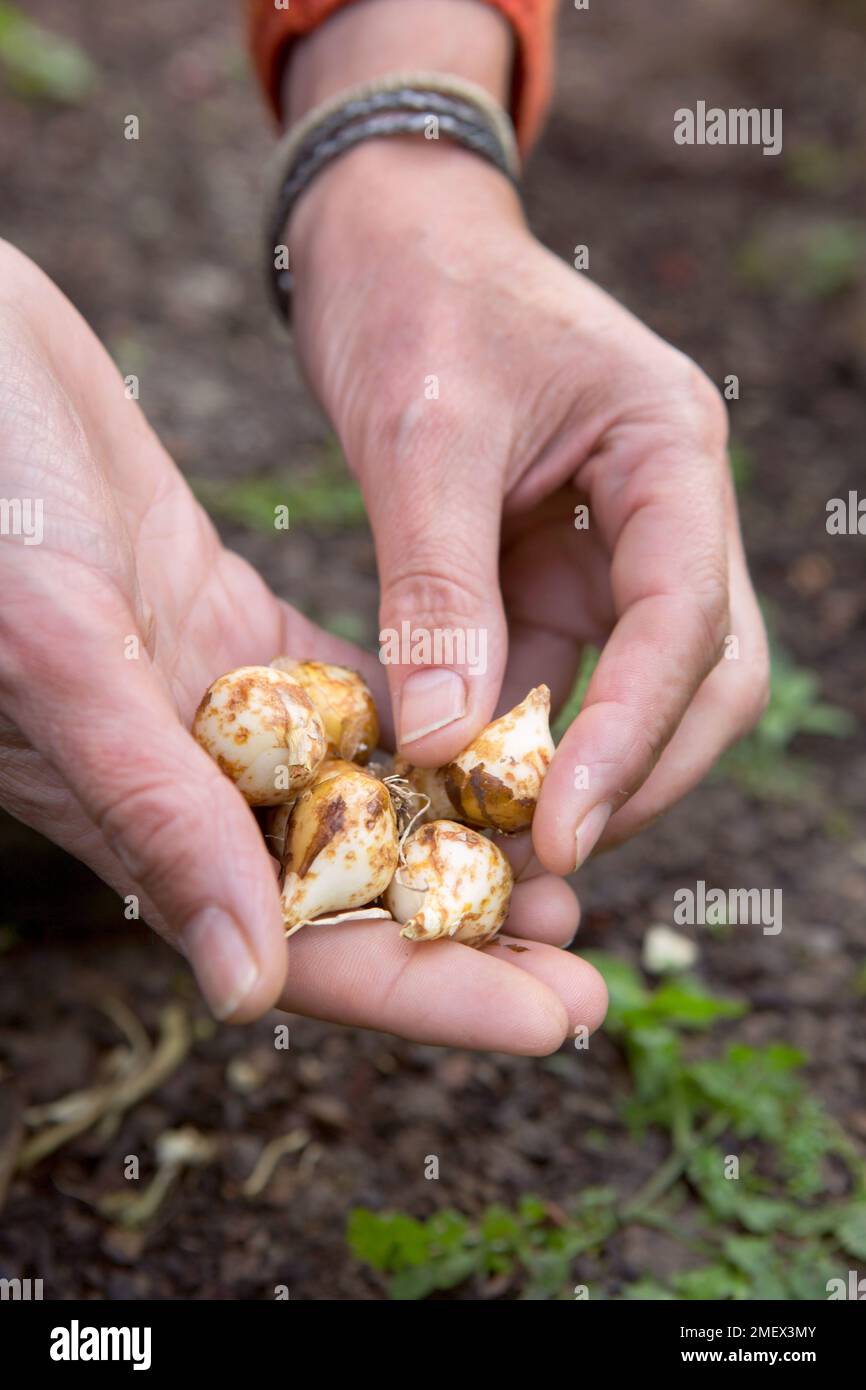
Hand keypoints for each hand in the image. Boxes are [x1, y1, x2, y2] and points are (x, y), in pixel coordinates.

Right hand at [0, 242, 604, 1050]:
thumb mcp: (64, 651)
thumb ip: (153, 811)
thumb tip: (251, 991)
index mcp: (135, 813)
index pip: (303, 946)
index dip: (433, 993)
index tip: (551, 1017)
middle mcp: (181, 778)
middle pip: (351, 895)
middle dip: (470, 940)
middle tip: (589, 971)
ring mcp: (212, 704)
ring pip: (360, 803)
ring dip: (460, 844)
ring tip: (566, 869)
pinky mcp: (233, 629)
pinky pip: (348, 700)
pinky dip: (424, 731)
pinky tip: (503, 745)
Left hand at [288, 140, 770, 874]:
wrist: (381, 235)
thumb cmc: (412, 294)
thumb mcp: (421, 435)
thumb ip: (438, 590)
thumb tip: (446, 748)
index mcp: (669, 451)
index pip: (685, 621)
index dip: (633, 737)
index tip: (564, 828)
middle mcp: (664, 508)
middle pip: (697, 679)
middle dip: (630, 774)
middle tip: (542, 859)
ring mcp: (610, 545)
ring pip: (627, 690)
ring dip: (570, 768)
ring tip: (493, 842)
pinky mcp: (549, 570)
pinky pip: (549, 674)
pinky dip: (513, 735)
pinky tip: (457, 781)